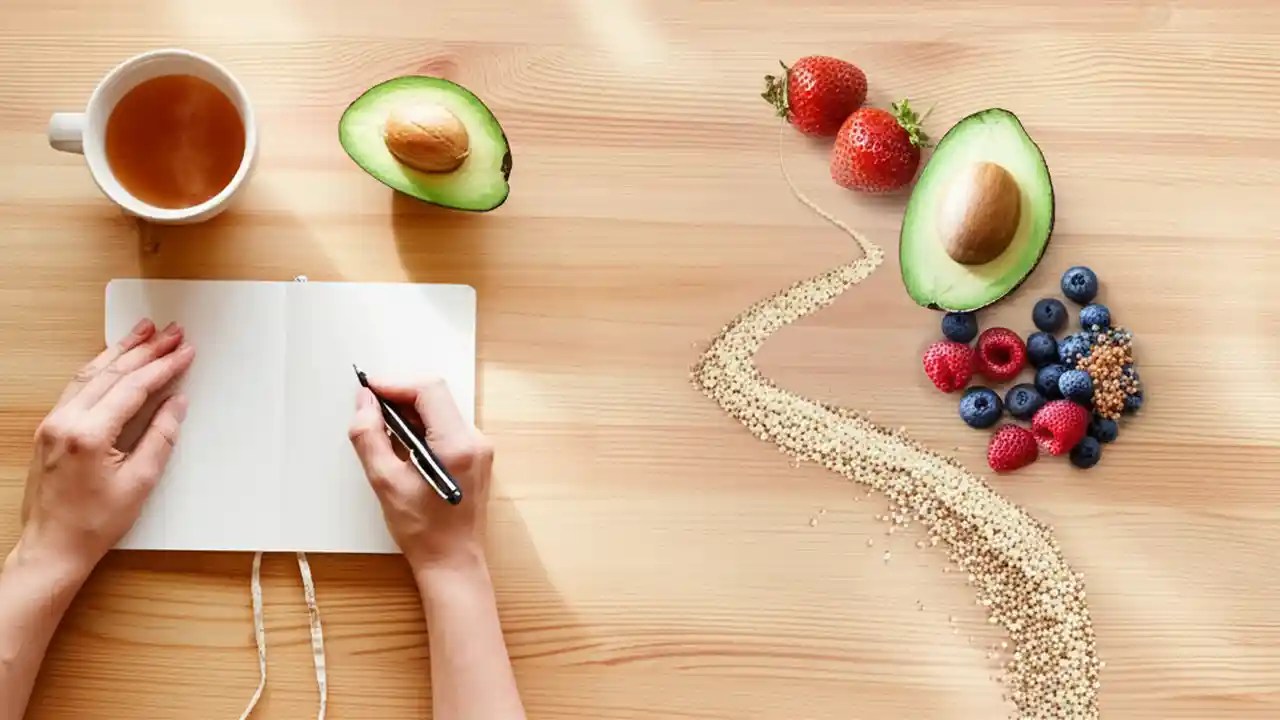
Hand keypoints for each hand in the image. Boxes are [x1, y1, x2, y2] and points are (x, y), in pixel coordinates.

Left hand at [10, 319, 194, 577]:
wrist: (52, 548)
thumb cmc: (93, 524)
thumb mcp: (139, 482)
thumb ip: (160, 437)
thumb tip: (176, 404)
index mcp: (88, 434)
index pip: (132, 387)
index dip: (163, 367)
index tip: (184, 352)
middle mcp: (64, 422)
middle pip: (111, 372)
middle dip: (146, 350)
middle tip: (171, 332)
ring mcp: (52, 424)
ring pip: (90, 374)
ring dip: (120, 351)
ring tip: (143, 332)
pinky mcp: (48, 430)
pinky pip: (76, 387)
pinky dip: (100, 368)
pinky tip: (112, 359)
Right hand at [347, 377, 492, 570]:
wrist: (452, 561)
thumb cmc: (423, 531)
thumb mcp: (385, 482)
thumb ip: (370, 437)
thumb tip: (363, 404)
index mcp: (457, 445)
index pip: (428, 390)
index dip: (394, 384)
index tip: (368, 390)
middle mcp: (475, 441)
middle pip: (435, 397)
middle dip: (399, 397)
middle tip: (370, 409)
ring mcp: (478, 448)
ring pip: (440, 410)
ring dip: (409, 412)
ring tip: (382, 429)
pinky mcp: (474, 456)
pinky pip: (446, 427)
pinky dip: (421, 427)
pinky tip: (401, 443)